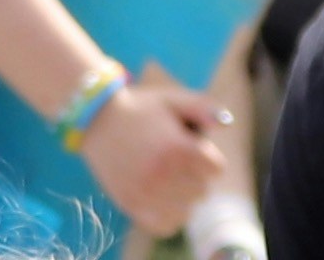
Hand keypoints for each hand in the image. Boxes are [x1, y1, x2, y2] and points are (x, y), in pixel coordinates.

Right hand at [75, 68, 231, 226]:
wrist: (96, 119)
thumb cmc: (140, 108)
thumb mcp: (172, 100)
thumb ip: (204, 107)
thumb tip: (227, 123)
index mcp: (178, 147)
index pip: (216, 169)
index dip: (206, 155)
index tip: (189, 144)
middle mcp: (163, 173)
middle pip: (203, 190)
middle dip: (194, 174)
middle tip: (173, 157)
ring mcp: (146, 192)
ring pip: (187, 210)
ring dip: (182, 196)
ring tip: (166, 176)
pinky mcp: (132, 205)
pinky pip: (166, 225)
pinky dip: (168, 215)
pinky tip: (160, 196)